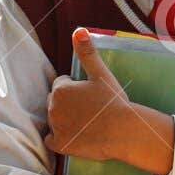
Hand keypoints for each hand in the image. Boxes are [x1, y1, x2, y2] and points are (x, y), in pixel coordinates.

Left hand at [45, 28, 161, 164]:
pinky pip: (50, 140)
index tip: (90, 94)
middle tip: (89, 108)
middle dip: (68, 103)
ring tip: (86, 121)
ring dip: (64, 119)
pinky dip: (58, 138)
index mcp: (60, 89)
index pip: (61, 85)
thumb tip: (78, 30)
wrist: (124, 131)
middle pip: (56, 102)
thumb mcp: (101, 74)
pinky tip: (73, 135)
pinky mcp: (60, 145)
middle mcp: (53, 108)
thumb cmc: (113, 101)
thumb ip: (87, 52)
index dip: (76, 88)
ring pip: (54, 119)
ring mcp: (56, 128)